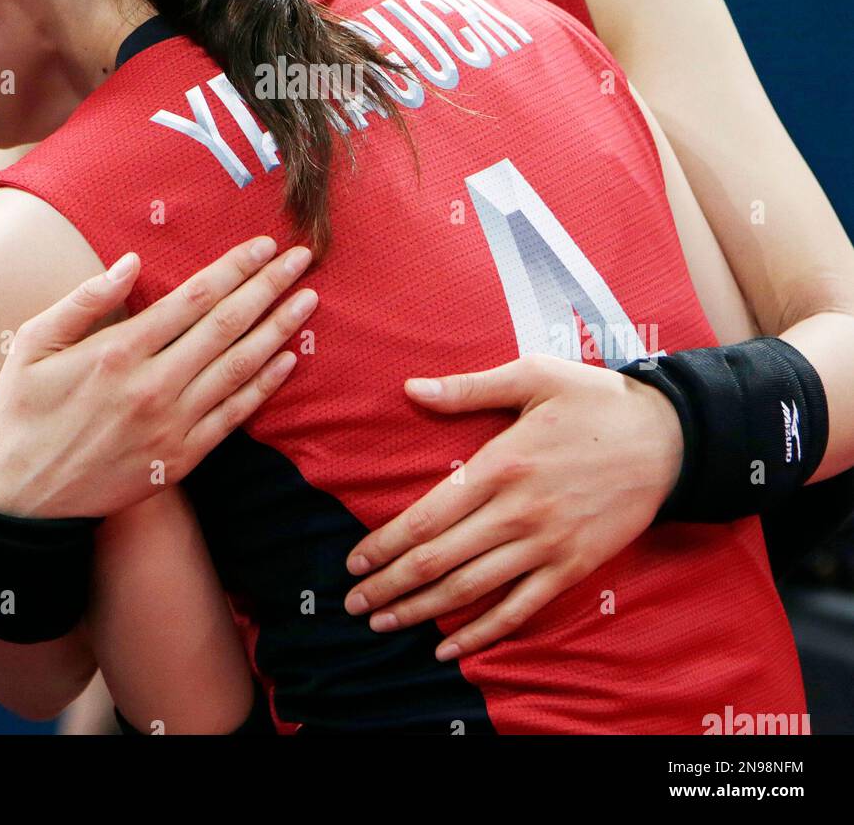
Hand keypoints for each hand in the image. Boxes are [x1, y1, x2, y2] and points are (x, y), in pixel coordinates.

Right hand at [0, 237, 317, 518]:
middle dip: (268, 288)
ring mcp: (171, 425)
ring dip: (278, 330)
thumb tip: (130, 262)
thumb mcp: (32, 346)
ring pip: (238, 368)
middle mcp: (152, 386)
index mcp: (118, 352)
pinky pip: (233, 416)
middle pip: (226, 326)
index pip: (193, 298)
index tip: (262, 245)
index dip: (234, 268)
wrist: (20, 500)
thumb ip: (83, 300)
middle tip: (301, 259)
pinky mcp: (180, 458)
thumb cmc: (22, 413)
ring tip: (307, 299)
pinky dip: (264, 386)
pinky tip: (288, 359)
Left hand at [342, 354, 683, 656]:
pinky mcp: (573, 566)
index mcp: (502, 463)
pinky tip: (449, 646)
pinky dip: (482, 632)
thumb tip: (412, 389)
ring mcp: (548, 545)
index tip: (354, 560)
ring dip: (422, 610)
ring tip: (384, 622)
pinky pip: (520, 608)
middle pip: (441, 560)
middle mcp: (519, 511)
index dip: (385, 543)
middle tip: (353, 603)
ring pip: (472, 589)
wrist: (668, 438)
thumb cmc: (594, 400)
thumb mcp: (532, 376)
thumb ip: (468, 388)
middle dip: (391, 584)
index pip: (429, 516)